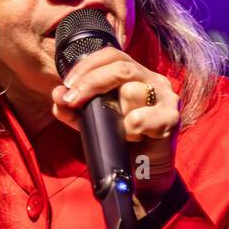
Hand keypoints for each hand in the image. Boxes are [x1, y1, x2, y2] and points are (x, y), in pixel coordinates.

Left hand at [52, 46, 180, 209]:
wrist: (145, 173)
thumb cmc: (121, 141)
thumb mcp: (91, 122)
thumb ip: (73, 109)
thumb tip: (57, 95)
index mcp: (136, 75)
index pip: (112, 55)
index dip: (88, 65)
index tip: (68, 84)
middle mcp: (154, 80)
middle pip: (120, 68)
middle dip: (91, 83)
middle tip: (71, 100)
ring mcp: (167, 97)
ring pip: (130, 93)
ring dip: (117, 115)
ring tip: (121, 130)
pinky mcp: (172, 117)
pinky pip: (138, 119)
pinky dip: (128, 131)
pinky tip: (134, 138)